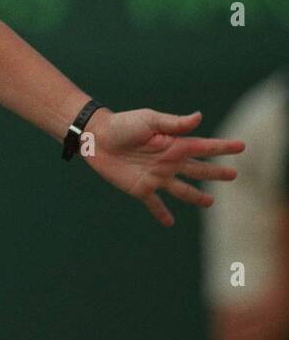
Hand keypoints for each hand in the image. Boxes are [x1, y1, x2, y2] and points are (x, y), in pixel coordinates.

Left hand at [81, 108, 244, 225]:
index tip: (242, 147)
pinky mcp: (141, 188)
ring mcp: (156, 177)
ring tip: (210, 203)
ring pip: (182, 190)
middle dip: (217, 173)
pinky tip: (169, 222)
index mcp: (174, 144)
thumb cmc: (123, 124)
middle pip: (199, 170)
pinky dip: (162, 213)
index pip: (204, 148)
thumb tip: (199, 117)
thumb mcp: (150, 120)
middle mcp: (169, 162)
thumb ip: (174, 123)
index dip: (223, 148)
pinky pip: (154, 204)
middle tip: (234, 175)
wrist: (97, 138)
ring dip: (196, 197)